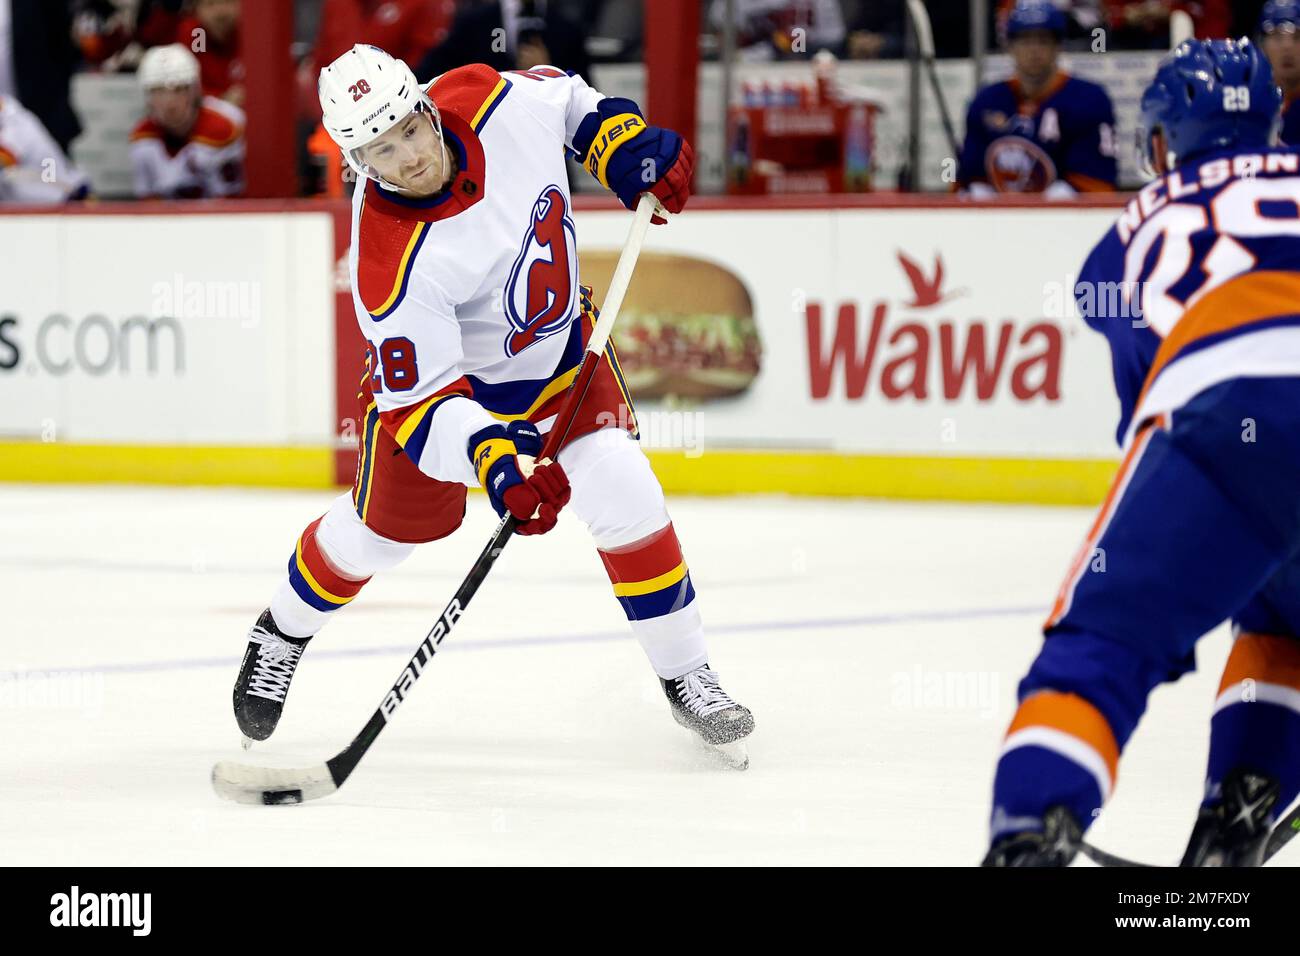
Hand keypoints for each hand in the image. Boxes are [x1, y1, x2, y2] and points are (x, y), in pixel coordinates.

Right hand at [468, 421, 570, 534]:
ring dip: (547, 479)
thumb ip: (513, 495)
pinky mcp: (556, 488)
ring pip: (559, 497)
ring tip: (535, 469)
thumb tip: (530, 509)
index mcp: (519, 516)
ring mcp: (547, 499)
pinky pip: (564, 485)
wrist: (507, 454)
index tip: (543, 508)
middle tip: (532, 477)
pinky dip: (556, 473)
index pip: (536, 528)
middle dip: (542, 490)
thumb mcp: (502, 482)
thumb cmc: (501, 471)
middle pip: (551, 511)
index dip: (542, 522)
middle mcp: (535, 511)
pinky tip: (546, 466)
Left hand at [579, 99, 692, 223]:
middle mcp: (660, 163)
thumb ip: (645, 210)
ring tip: (678, 187)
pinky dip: (687, 164)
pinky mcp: (672, 140)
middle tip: (678, 201)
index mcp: (649, 178)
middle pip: (680, 184)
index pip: (669, 196)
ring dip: (684, 181)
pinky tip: (682, 171)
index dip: (674, 205)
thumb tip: (663, 221)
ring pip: (685, 170)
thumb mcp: (627, 195)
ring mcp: (667, 150)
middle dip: (681, 196)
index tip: (675, 210)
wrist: (617, 143)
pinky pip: (687, 155)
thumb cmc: (622, 171)